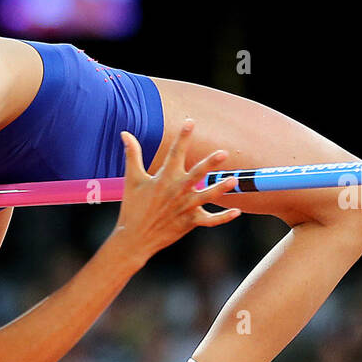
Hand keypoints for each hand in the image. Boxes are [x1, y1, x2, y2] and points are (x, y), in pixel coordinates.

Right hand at [111, 119, 239, 265]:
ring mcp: (184, 207)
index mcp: (164, 178)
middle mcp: (176, 191)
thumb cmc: (132, 208)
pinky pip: (210, 220)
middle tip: (223, 153)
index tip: (190, 122)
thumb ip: (132, 155)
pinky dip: (223, 218)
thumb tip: (125, 133)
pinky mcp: (189, 222)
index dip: (183, 137)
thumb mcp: (131, 179)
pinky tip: (237, 212)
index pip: (175, 153)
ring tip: (233, 180)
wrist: (134, 239)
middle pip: (196, 174)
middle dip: (210, 163)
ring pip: (206, 196)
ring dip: (220, 188)